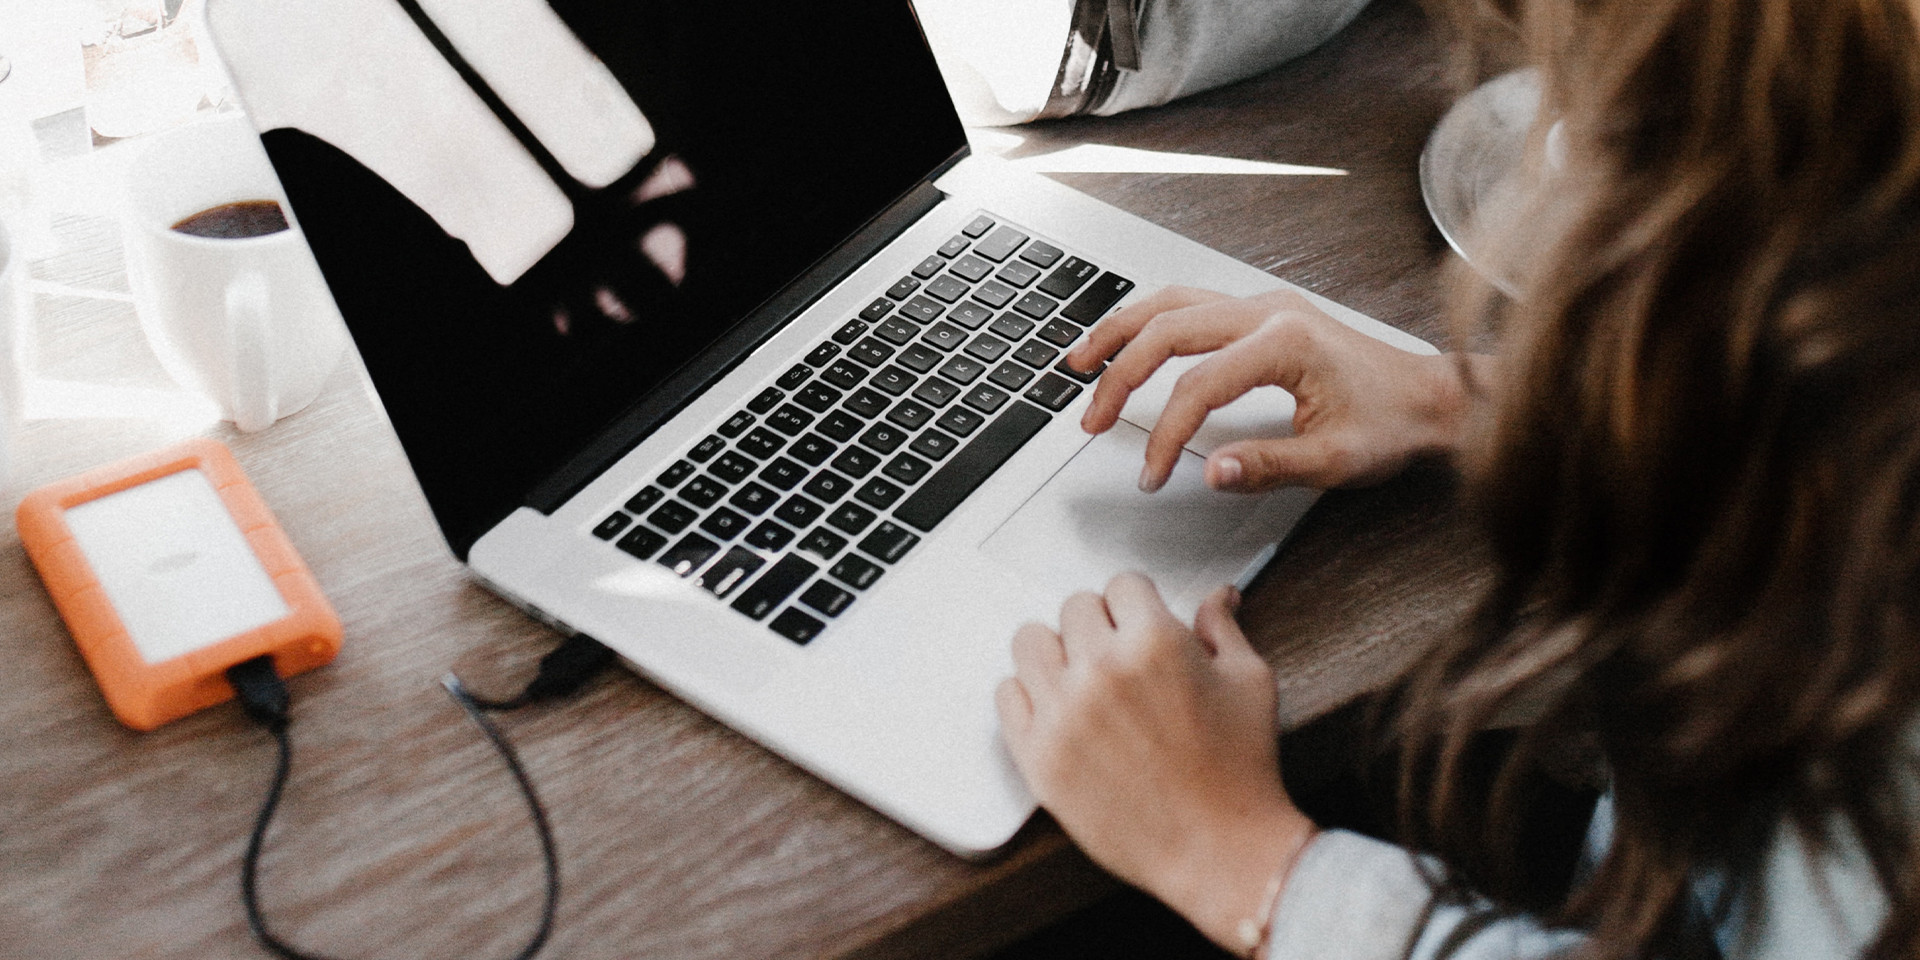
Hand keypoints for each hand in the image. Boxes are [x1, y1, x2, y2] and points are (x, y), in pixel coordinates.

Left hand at [996, 574, 1316, 951]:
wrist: (1219, 851)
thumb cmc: (1241, 771)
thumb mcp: (1249, 683)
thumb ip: (1222, 629)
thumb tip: (1219, 596)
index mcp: (1154, 642)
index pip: (1122, 583)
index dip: (1137, 603)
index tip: (1140, 622)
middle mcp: (1101, 670)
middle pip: (1074, 607)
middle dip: (1100, 624)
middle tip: (1118, 655)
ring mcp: (1062, 713)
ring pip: (1030, 641)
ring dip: (1057, 651)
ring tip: (1081, 676)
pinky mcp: (1038, 756)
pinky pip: (1006, 695)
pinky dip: (1028, 695)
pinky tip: (1058, 709)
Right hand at [1066, 286, 1485, 492]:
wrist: (1434, 397)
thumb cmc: (1394, 424)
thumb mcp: (1336, 461)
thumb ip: (1269, 466)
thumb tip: (1211, 471)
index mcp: (1286, 343)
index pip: (1197, 387)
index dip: (1165, 435)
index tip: (1152, 474)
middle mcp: (1269, 311)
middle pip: (1168, 330)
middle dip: (1119, 376)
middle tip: (1091, 420)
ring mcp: (1264, 305)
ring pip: (1171, 303)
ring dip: (1121, 332)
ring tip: (1080, 362)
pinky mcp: (1264, 312)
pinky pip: (1190, 303)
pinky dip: (1149, 322)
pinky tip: (1127, 342)